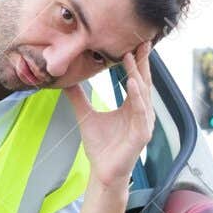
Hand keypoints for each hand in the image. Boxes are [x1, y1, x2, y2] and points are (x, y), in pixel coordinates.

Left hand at [65, 39, 153, 189]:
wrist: (103, 171)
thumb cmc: (100, 147)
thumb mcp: (86, 116)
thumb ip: (79, 99)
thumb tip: (67, 83)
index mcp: (132, 106)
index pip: (135, 78)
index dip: (135, 62)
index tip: (133, 43)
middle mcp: (142, 110)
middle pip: (143, 81)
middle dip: (142, 61)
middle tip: (142, 40)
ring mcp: (145, 121)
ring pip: (143, 93)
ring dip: (138, 74)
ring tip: (133, 56)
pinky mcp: (143, 133)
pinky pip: (140, 111)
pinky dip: (137, 97)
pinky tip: (132, 84)